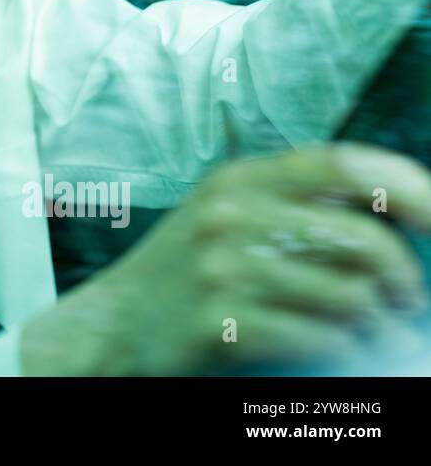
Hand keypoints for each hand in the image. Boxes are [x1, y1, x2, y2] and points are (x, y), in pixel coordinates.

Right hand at [20, 143, 430, 374]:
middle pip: (362, 240)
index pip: (340, 163)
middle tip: (404, 303)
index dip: (405, 187)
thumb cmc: (185, 273)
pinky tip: (340, 353)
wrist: (114, 326)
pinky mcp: (217, 321)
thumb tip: (393, 213)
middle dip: (402, 280)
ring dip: (379, 327)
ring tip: (376, 336)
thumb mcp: (226, 215)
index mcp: (238, 179)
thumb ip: (289, 202)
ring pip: (351, 296)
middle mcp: (228, 215)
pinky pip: (322, 338)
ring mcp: (219, 268)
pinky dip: (347, 351)